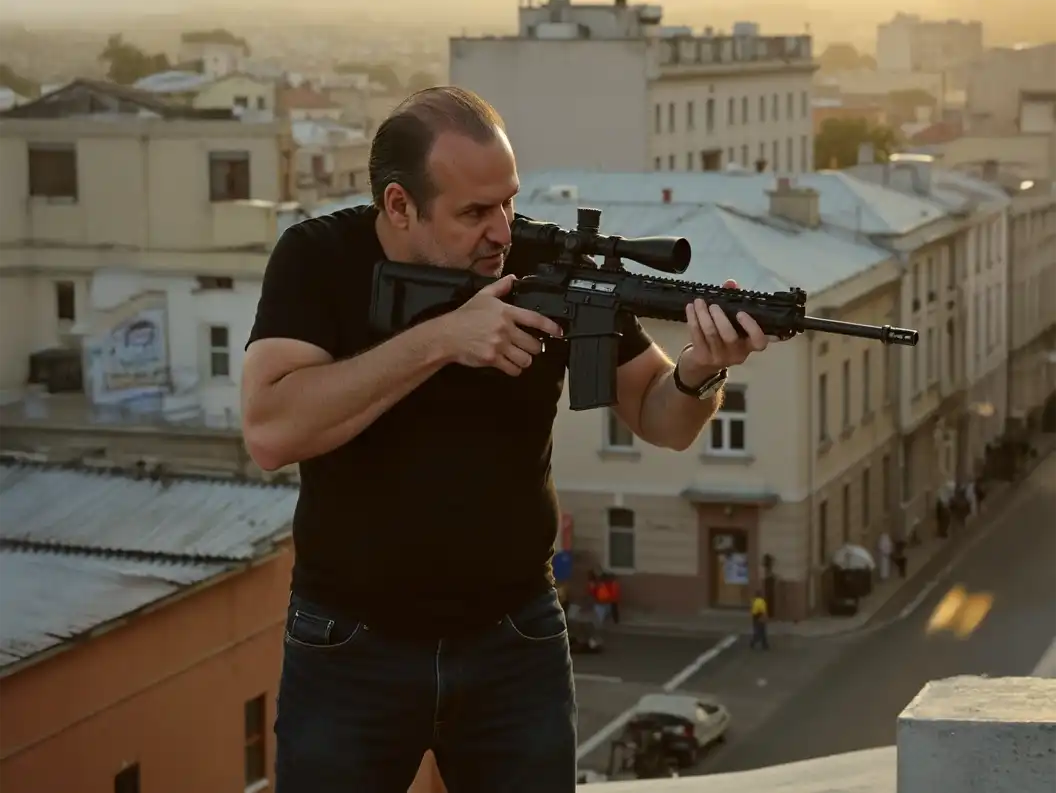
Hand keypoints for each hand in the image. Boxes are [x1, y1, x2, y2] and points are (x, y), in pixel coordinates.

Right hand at [437, 274, 563, 375]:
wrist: (447, 335)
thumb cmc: (465, 316)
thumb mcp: (483, 296)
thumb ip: (500, 287)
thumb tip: (513, 278)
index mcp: (506, 312)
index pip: (535, 319)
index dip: (551, 327)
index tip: (559, 332)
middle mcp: (505, 329)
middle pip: (534, 344)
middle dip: (535, 348)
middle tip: (531, 347)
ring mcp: (499, 345)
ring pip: (526, 359)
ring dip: (525, 360)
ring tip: (521, 357)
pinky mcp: (492, 359)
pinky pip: (512, 369)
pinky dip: (514, 370)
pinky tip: (511, 366)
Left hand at [679, 279, 769, 383]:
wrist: (703, 363)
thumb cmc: (724, 337)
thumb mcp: (733, 324)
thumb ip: (734, 302)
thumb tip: (730, 283)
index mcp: (749, 345)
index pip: (759, 341)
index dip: (751, 327)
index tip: (741, 313)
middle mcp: (736, 354)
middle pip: (730, 337)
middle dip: (720, 318)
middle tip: (714, 305)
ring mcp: (718, 357)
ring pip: (710, 334)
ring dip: (703, 315)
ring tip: (699, 302)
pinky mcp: (702, 356)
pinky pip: (696, 335)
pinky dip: (692, 319)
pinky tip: (690, 308)